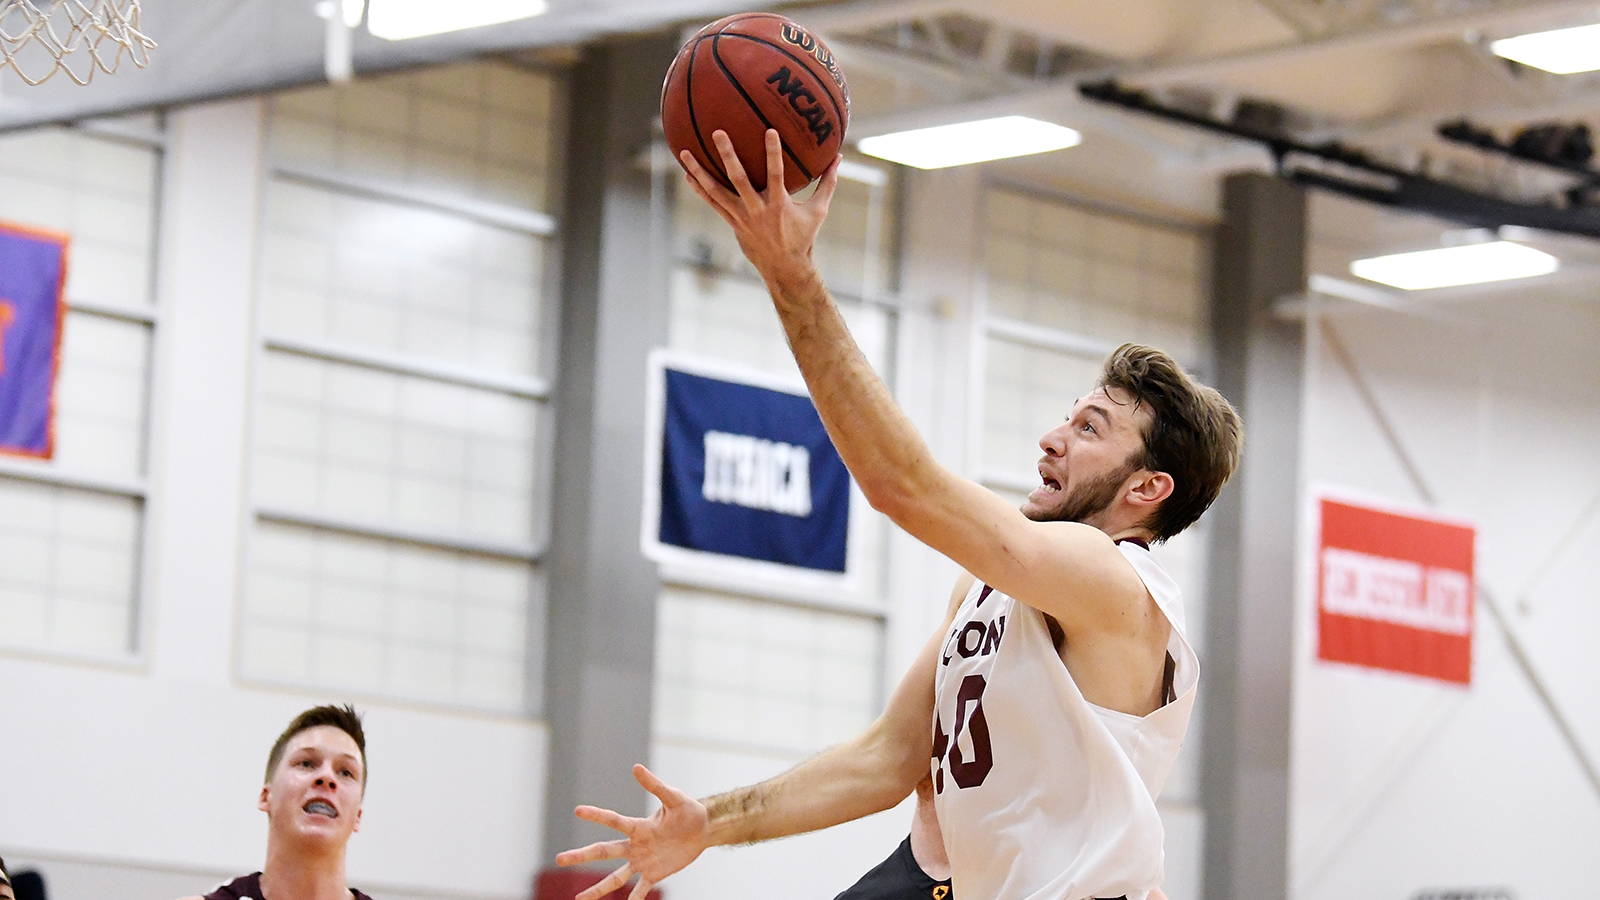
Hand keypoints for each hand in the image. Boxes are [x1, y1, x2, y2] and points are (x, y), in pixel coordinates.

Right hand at [554, 764, 710, 899]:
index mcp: (638, 826)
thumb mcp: (674, 798)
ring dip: (598, 889)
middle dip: (581, 856)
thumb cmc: (688, 810)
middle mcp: (635, 845)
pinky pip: (640, 890)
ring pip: (615, 877)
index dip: (597, 815)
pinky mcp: (654, 874)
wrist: (703, 830)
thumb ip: (655, 785)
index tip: (577, 810)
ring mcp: (642, 862)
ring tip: (579, 899)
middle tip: (559, 859)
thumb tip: (636, 768)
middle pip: (604, 852)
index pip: (613, 820)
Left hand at [678, 129, 839, 288]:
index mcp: (779, 204)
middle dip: (728, 155)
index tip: (769, 130)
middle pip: (739, 179)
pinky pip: (712, 203)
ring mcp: (741, 217)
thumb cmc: (804, 237)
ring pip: (716, 191)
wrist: (784, 268)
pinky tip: (688, 174)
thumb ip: (827, 182)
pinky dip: (700, 188)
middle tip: (718, 133)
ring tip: (685, 153)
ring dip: (700, 171)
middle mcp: (757, 210)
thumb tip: (838, 157)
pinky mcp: (732, 222)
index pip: (776, 174)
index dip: (773, 153)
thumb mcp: (819, 210)